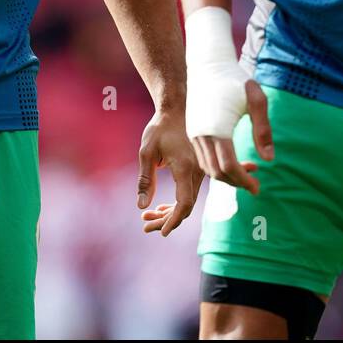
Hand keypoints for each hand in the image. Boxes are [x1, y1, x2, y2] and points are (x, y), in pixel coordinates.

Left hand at [137, 110, 201, 235]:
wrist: (177, 110)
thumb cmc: (160, 129)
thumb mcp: (146, 152)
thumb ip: (145, 180)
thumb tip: (142, 206)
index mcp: (186, 168)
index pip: (184, 203)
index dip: (173, 220)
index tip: (161, 232)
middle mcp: (197, 172)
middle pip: (185, 207)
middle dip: (166, 220)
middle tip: (145, 227)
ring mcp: (200, 172)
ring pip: (187, 202)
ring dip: (169, 213)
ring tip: (147, 218)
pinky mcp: (197, 170)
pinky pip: (188, 193)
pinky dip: (175, 203)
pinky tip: (159, 207)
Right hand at [184, 7, 272, 194]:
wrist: (208, 64)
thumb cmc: (236, 80)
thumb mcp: (256, 100)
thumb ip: (264, 130)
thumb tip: (269, 160)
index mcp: (217, 129)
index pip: (229, 167)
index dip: (244, 181)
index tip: (258, 188)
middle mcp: (201, 134)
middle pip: (216, 172)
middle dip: (235, 183)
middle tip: (254, 186)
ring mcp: (194, 133)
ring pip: (207, 167)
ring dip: (225, 176)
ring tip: (245, 175)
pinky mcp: (192, 130)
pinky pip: (202, 157)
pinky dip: (216, 166)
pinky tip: (231, 162)